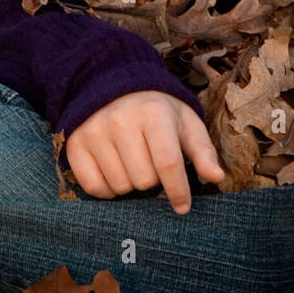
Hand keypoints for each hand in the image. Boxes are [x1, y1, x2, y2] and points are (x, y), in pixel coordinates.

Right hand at [65, 90, 224, 214]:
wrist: (113, 85)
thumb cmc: (156, 110)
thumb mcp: (184, 121)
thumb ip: (202, 150)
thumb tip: (217, 177)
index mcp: (154, 113)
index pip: (167, 163)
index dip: (178, 191)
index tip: (183, 206)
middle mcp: (121, 120)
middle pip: (143, 180)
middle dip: (153, 180)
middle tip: (151, 162)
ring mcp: (94, 132)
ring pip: (120, 187)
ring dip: (130, 184)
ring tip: (132, 162)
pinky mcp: (75, 144)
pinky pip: (94, 187)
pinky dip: (107, 189)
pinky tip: (114, 170)